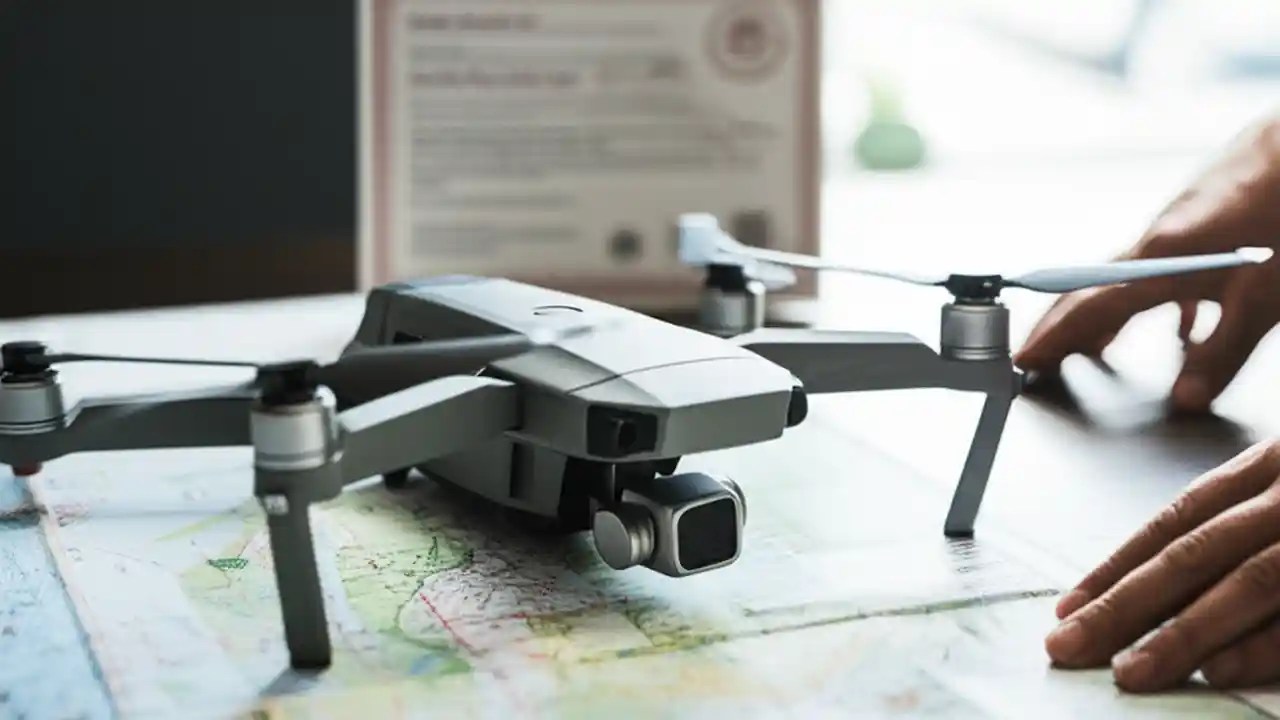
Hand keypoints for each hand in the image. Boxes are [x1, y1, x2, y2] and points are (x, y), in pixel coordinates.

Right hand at [1015, 115, 1279, 412]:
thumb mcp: (1261, 299)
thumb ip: (1221, 354)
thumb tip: (1185, 400)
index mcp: (1158, 262)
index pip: (1088, 308)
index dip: (1054, 338)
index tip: (1023, 360)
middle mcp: (1153, 244)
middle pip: (1090, 292)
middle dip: (1060, 329)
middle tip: (1035, 356)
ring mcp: (1172, 231)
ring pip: (1122, 283)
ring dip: (1101, 317)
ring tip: (1089, 350)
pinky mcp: (1196, 226)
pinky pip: (1159, 273)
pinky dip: (1152, 305)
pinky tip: (1177, 329)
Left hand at [1046, 439, 1279, 690]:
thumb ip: (1242, 519)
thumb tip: (1157, 579)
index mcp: (1269, 467)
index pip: (1176, 520)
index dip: (1117, 565)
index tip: (1066, 607)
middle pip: (1193, 554)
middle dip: (1124, 605)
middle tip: (1068, 647)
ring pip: (1248, 583)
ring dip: (1183, 633)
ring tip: (1129, 672)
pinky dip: (1264, 646)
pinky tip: (1218, 672)